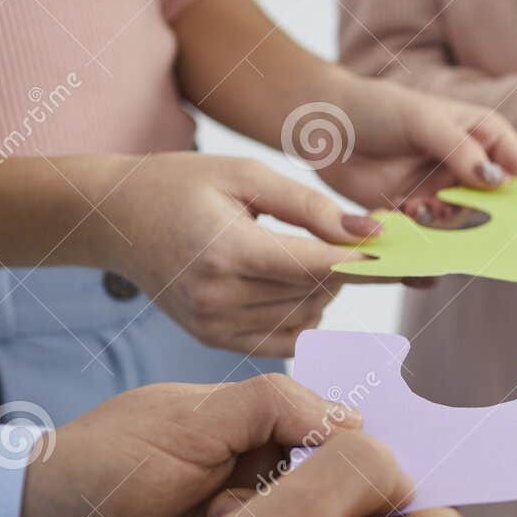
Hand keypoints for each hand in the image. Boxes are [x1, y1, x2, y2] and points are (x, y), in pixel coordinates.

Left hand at [16, 375, 352, 516]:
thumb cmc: (90, 475)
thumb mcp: (182, 424)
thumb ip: (268, 405)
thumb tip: (354, 421)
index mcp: (253, 435)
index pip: (338, 435)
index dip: (361, 451)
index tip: (369, 471)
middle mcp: (260, 487)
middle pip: (338, 493)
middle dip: (326, 502)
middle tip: (266, 502)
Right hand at [82, 154, 370, 356]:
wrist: (114, 219)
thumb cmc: (183, 183)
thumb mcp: (247, 176)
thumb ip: (311, 206)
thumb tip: (371, 232)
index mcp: (226, 252)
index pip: (317, 266)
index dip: (363, 261)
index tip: (401, 252)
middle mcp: (219, 298)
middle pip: (317, 293)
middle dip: (345, 268)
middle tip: (353, 240)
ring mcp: (214, 326)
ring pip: (308, 317)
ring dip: (325, 289)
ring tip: (307, 253)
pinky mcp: (215, 340)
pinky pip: (287, 337)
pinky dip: (304, 312)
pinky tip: (294, 284)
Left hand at [317, 76, 516, 221]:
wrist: (324, 126)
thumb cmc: (377, 108)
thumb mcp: (424, 120)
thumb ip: (461, 150)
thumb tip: (497, 180)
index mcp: (485, 136)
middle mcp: (470, 167)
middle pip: (497, 205)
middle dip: (480, 214)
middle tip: (452, 211)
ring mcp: (443, 191)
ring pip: (461, 223)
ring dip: (442, 222)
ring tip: (414, 207)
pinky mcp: (416, 211)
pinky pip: (431, 234)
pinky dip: (420, 231)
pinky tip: (400, 214)